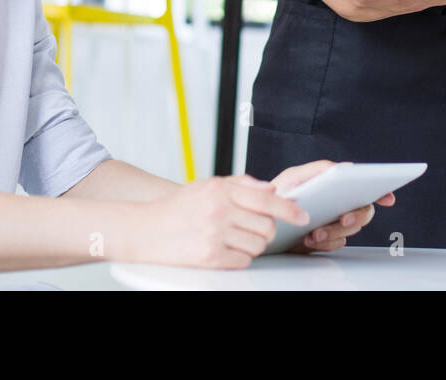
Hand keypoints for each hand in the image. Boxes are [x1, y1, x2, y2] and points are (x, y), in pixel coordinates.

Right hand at [136, 174, 309, 268]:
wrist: (144, 229)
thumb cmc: (176, 208)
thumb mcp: (206, 185)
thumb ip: (240, 184)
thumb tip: (271, 188)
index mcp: (220, 189)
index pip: (266, 198)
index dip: (289, 208)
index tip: (301, 215)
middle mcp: (219, 210)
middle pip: (266, 226)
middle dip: (267, 231)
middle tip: (255, 230)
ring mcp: (214, 235)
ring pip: (257, 246)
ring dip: (252, 245)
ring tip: (234, 239)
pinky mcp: (209, 257)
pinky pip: (243, 261)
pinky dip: (239, 258)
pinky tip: (224, 250)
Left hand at [270, 160, 395, 252]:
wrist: (262, 219)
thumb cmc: (279, 194)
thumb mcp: (295, 177)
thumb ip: (320, 170)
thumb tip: (347, 167)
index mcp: (336, 187)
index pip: (364, 188)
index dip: (381, 191)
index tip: (387, 197)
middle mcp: (340, 206)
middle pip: (363, 213)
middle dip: (355, 218)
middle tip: (343, 220)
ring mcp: (335, 224)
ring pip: (349, 232)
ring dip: (334, 233)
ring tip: (315, 232)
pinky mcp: (326, 241)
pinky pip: (335, 245)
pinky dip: (323, 243)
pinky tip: (309, 239)